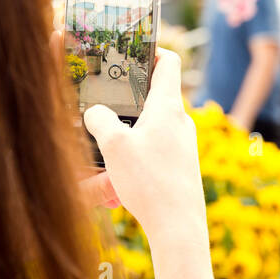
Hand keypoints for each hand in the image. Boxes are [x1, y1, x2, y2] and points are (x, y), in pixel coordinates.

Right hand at [82, 49, 206, 251]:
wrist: (179, 227)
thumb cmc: (150, 182)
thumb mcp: (113, 146)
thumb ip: (100, 120)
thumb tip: (95, 113)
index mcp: (168, 107)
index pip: (168, 62)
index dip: (150, 51)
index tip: (130, 52)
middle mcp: (181, 122)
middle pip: (158, 94)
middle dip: (131, 93)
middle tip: (107, 96)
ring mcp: (184, 145)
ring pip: (155, 123)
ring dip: (133, 125)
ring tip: (108, 138)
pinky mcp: (181, 166)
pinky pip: (158, 147)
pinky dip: (140, 148)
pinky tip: (122, 168)